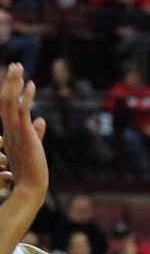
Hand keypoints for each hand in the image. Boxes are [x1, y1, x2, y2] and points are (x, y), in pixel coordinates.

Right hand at [0, 64, 46, 192]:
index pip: (6, 107)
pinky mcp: (24, 136)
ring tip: (18, 67)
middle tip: (15, 65)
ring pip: (9, 104)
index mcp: (10, 132)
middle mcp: (9, 130)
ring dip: (14, 84)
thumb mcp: (33, 146)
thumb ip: (35, 132)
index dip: (9, 90)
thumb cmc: (32, 170)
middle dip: (9, 82)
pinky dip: (25, 98)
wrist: (29, 189)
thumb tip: (40, 120)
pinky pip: (22, 113)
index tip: (14, 75)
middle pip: (4, 101)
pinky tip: (31, 85)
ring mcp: (15, 133)